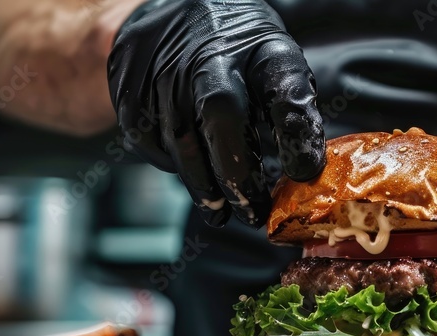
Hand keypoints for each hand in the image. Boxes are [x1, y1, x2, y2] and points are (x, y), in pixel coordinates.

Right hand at [108, 0, 325, 227]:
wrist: (169, 11)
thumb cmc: (238, 51)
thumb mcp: (274, 62)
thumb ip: (290, 107)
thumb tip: (303, 171)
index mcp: (259, 49)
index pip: (284, 89)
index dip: (296, 132)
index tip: (304, 171)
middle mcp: (209, 57)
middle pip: (222, 118)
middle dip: (238, 175)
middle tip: (254, 214)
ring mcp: (165, 74)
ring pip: (182, 144)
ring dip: (205, 187)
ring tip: (222, 213)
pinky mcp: (132, 92)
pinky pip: (153, 145)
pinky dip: (175, 168)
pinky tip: (192, 176)